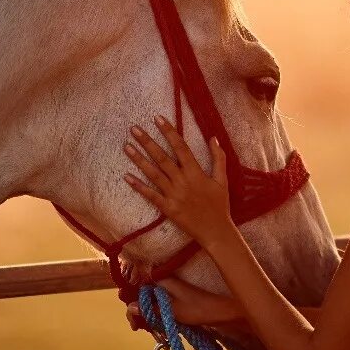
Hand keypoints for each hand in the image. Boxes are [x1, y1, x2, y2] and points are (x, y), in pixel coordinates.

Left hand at [123, 117, 235, 249]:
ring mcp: (173, 195)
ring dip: (139, 159)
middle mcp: (182, 181)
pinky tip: (126, 176)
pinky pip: (150, 195)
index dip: (169, 132)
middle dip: (147, 142)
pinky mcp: (167, 208)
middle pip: (162, 157)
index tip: (157, 118)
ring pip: (153, 174)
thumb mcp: (222, 180)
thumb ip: (218, 158)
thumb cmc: (220, 205)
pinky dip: (138, 186)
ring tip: (126, 146)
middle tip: (133, 128)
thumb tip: (213, 137)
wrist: (215, 231)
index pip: (180, 147)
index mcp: (196, 172)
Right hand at [125, 277, 242, 330]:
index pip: (137, 289)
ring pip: (150, 304)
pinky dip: (158, 319)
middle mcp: (163, 284)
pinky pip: (160, 308)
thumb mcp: (172, 311)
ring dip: (149, 319)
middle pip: (142, 297)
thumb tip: (129, 307)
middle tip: (140, 329)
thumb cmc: (197, 308)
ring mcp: (169, 292)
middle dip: (139, 314)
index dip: (131, 304)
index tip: (134, 322)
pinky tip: (160, 331)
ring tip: (152, 333)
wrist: (221, 312)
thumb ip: (151, 309)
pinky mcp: (175, 301)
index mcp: (161, 280)